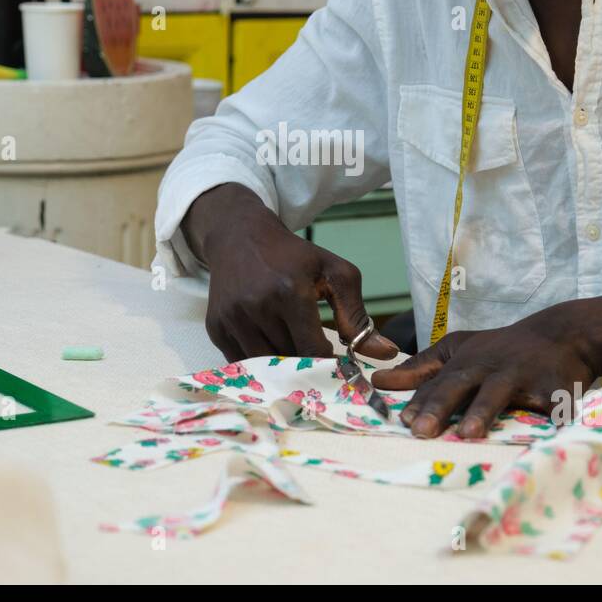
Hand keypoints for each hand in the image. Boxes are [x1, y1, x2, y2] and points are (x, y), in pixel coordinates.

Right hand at [182, 184, 398, 362]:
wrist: (239, 236)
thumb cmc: (294, 255)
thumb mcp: (334, 273)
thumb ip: (359, 316)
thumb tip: (386, 353)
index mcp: (290, 291)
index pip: (313, 350)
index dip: (327, 361)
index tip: (334, 358)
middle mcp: (257, 305)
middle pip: (290, 360)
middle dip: (306, 362)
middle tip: (314, 353)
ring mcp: (233, 318)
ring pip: (266, 365)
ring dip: (282, 362)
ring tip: (291, 343)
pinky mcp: (216, 327)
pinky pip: (242, 362)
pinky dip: (259, 360)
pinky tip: (268, 340)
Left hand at [371, 306, 595, 438]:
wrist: (563, 333)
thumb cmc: (504, 347)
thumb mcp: (460, 349)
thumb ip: (421, 367)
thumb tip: (378, 381)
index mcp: (467, 361)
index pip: (436, 383)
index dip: (419, 401)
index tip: (401, 420)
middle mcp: (490, 367)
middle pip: (460, 385)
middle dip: (439, 407)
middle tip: (420, 431)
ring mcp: (522, 377)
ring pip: (498, 393)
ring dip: (482, 412)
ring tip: (468, 434)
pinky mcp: (554, 389)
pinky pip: (550, 408)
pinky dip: (548, 422)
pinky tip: (543, 443)